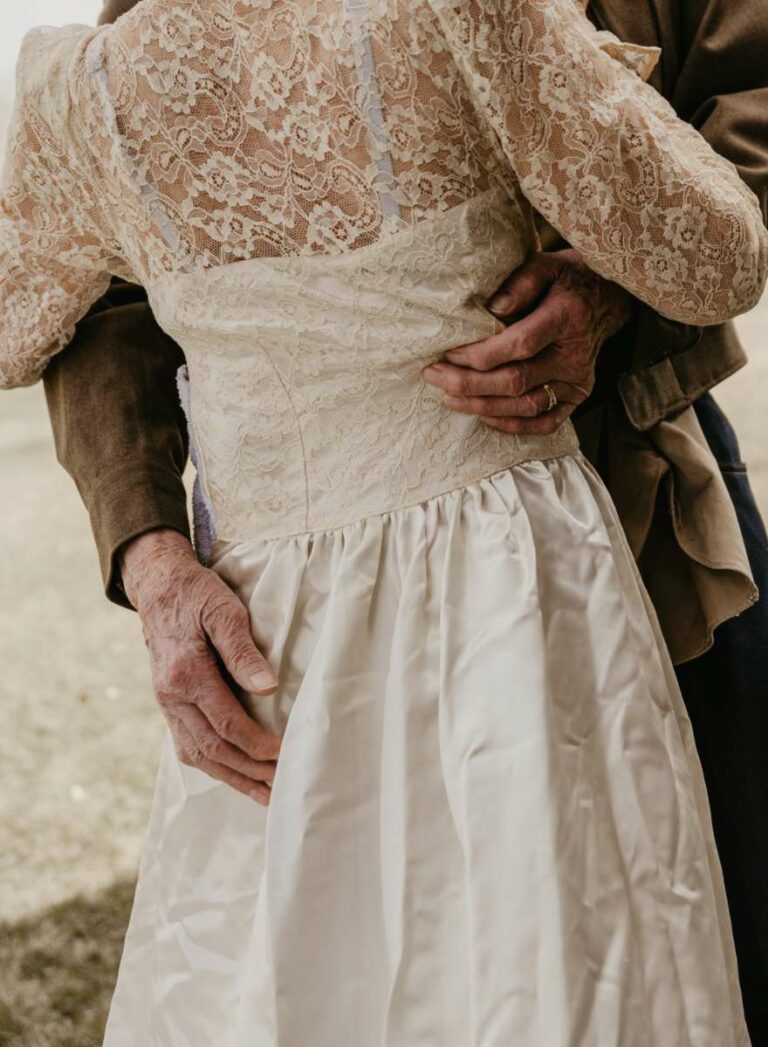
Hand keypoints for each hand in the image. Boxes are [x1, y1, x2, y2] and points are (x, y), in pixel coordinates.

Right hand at [121, 528, 280, 803]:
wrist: (159, 587)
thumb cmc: (197, 594)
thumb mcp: (224, 610)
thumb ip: (243, 651)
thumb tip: (268, 687)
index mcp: (186, 674)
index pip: (226, 722)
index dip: (256, 744)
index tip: (284, 754)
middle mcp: (172, 696)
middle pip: (212, 747)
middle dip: (249, 770)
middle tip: (282, 785)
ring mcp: (167, 704)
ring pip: (198, 754)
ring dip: (233, 777)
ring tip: (265, 794)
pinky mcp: (169, 706)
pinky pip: (188, 745)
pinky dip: (213, 766)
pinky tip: (234, 775)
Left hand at [423, 249, 633, 434]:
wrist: (607, 298)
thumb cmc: (567, 279)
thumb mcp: (546, 265)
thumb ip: (520, 283)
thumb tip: (491, 309)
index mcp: (566, 318)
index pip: (518, 345)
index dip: (479, 354)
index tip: (448, 353)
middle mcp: (574, 356)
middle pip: (515, 381)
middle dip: (469, 383)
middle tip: (434, 376)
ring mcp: (577, 381)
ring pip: (525, 406)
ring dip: (482, 406)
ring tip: (448, 398)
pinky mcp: (577, 396)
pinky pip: (545, 422)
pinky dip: (513, 425)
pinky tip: (484, 415)